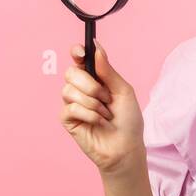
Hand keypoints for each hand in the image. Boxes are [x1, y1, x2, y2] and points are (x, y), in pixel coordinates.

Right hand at [59, 39, 144, 175]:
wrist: (126, 147)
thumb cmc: (128, 120)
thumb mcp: (123, 91)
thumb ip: (108, 70)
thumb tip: (97, 48)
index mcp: (94, 78)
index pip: (79, 59)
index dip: (77, 52)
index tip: (81, 52)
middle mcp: (81, 88)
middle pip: (71, 72)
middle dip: (90, 84)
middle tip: (106, 97)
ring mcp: (73, 103)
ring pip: (69, 90)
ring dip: (93, 102)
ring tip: (105, 113)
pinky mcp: (67, 119)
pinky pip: (71, 108)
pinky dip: (89, 114)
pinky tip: (98, 122)